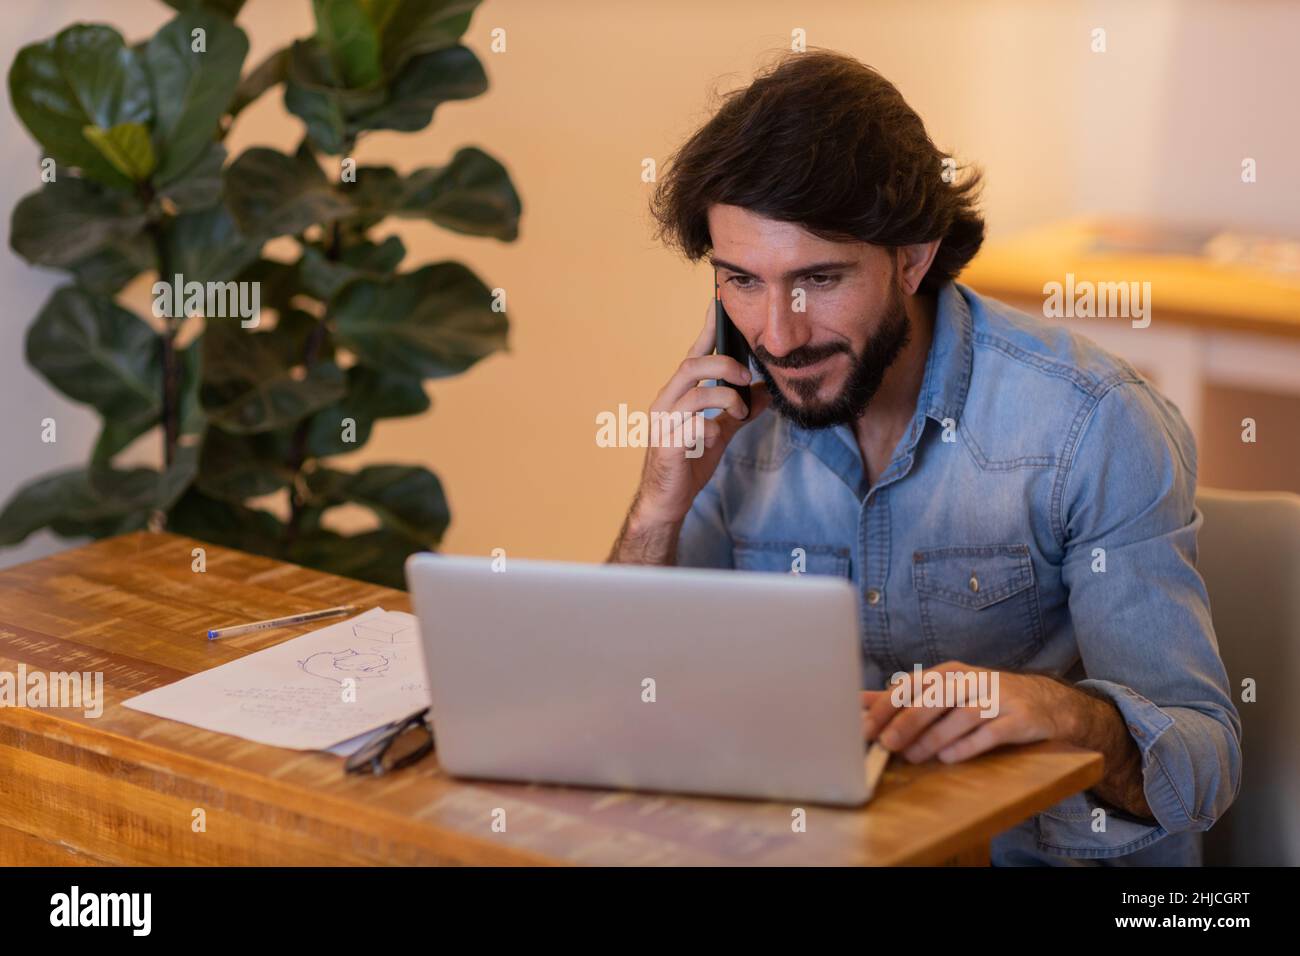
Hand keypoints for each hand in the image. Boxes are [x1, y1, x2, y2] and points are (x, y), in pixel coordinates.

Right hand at [632, 300, 769, 524]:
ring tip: (739, 412)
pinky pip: (690, 428)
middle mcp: (666, 403)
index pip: (693, 354)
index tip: (720, 304)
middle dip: (723, 365)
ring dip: (724, 398)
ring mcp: (663, 424)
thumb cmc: (688, 463)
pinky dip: (709, 429)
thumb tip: (765, 392)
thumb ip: (738, 411)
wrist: (666, 500)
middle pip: (691, 366)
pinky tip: (714, 439)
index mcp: (677, 394)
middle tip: (747, 376)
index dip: (707, 329)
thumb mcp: (720, 432)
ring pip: (693, 394)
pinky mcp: (666, 447)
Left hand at [860, 661, 1074, 763]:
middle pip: (934, 698)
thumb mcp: (946, 693)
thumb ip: (905, 699)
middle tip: (886, 744)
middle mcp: (972, 681)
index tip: (864, 727)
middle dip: (906, 722)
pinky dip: (967, 746)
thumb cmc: (984, 698)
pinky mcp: (1018, 719)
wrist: (1045, 702)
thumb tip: (859, 703)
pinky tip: (948, 758)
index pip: (913, 685)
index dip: (886, 706)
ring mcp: (997, 699)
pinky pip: (990, 733)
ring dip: (933, 738)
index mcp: (950, 673)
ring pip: (960, 716)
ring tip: (913, 756)